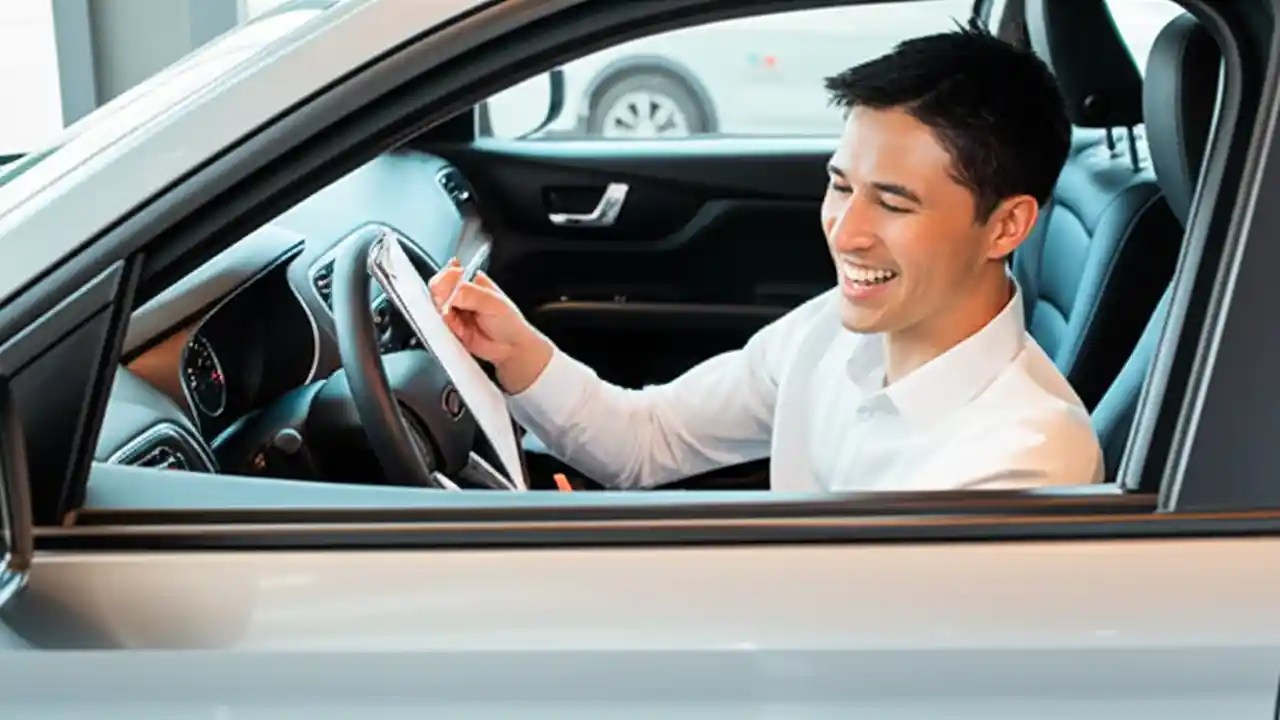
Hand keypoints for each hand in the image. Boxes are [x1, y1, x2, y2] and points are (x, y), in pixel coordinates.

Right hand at [427, 258, 552, 393]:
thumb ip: (470, 294)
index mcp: (472, 281)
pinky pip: (438, 323)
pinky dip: (443, 326)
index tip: (450, 291)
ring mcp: (455, 310)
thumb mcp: (492, 302)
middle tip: (449, 307)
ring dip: (442, 313)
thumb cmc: (509, 322)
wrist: (510, 348)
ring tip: (456, 320)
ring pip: (435, 306)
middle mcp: (461, 294)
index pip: (450, 273)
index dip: (445, 281)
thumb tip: (450, 293)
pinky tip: (456, 329)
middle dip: (440, 297)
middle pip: (438, 289)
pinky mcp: (451, 327)